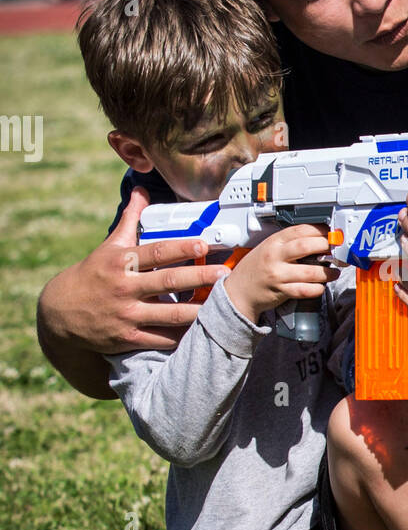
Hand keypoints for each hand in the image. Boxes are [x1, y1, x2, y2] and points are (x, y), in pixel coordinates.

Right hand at [40, 187, 230, 355]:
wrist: (61, 313)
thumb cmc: (93, 275)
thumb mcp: (109, 246)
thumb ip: (130, 220)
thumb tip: (141, 191)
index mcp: (121, 262)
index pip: (156, 252)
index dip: (181, 247)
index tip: (204, 243)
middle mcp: (124, 287)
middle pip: (168, 282)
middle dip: (199, 277)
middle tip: (224, 274)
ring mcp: (127, 314)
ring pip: (169, 314)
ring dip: (197, 310)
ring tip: (222, 304)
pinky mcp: (128, 338)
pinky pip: (161, 339)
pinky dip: (182, 336)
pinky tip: (203, 330)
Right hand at [223, 224, 339, 322]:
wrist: (239, 291)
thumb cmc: (256, 268)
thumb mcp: (269, 248)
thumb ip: (289, 243)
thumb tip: (319, 239)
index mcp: (274, 242)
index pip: (301, 230)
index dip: (320, 230)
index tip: (332, 234)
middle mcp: (275, 256)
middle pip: (307, 246)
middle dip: (327, 246)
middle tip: (337, 250)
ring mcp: (278, 274)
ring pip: (310, 272)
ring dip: (327, 272)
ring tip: (334, 272)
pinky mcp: (281, 291)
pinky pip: (305, 290)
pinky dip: (317, 289)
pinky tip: (321, 286)